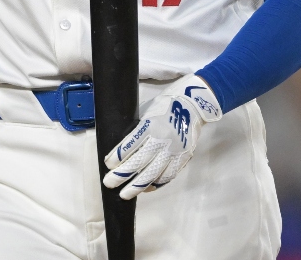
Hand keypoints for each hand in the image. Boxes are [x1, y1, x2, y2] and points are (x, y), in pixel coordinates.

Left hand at [102, 74, 221, 198]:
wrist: (193, 106)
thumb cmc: (164, 106)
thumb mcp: (147, 112)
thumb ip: (137, 130)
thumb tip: (121, 149)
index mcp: (151, 125)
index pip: (130, 144)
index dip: (117, 157)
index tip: (108, 164)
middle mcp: (162, 140)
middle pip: (139, 162)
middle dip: (122, 175)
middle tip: (109, 183)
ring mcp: (174, 151)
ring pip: (153, 173)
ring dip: (137, 186)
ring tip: (125, 194)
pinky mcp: (183, 158)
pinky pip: (168, 176)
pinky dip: (156, 184)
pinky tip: (146, 189)